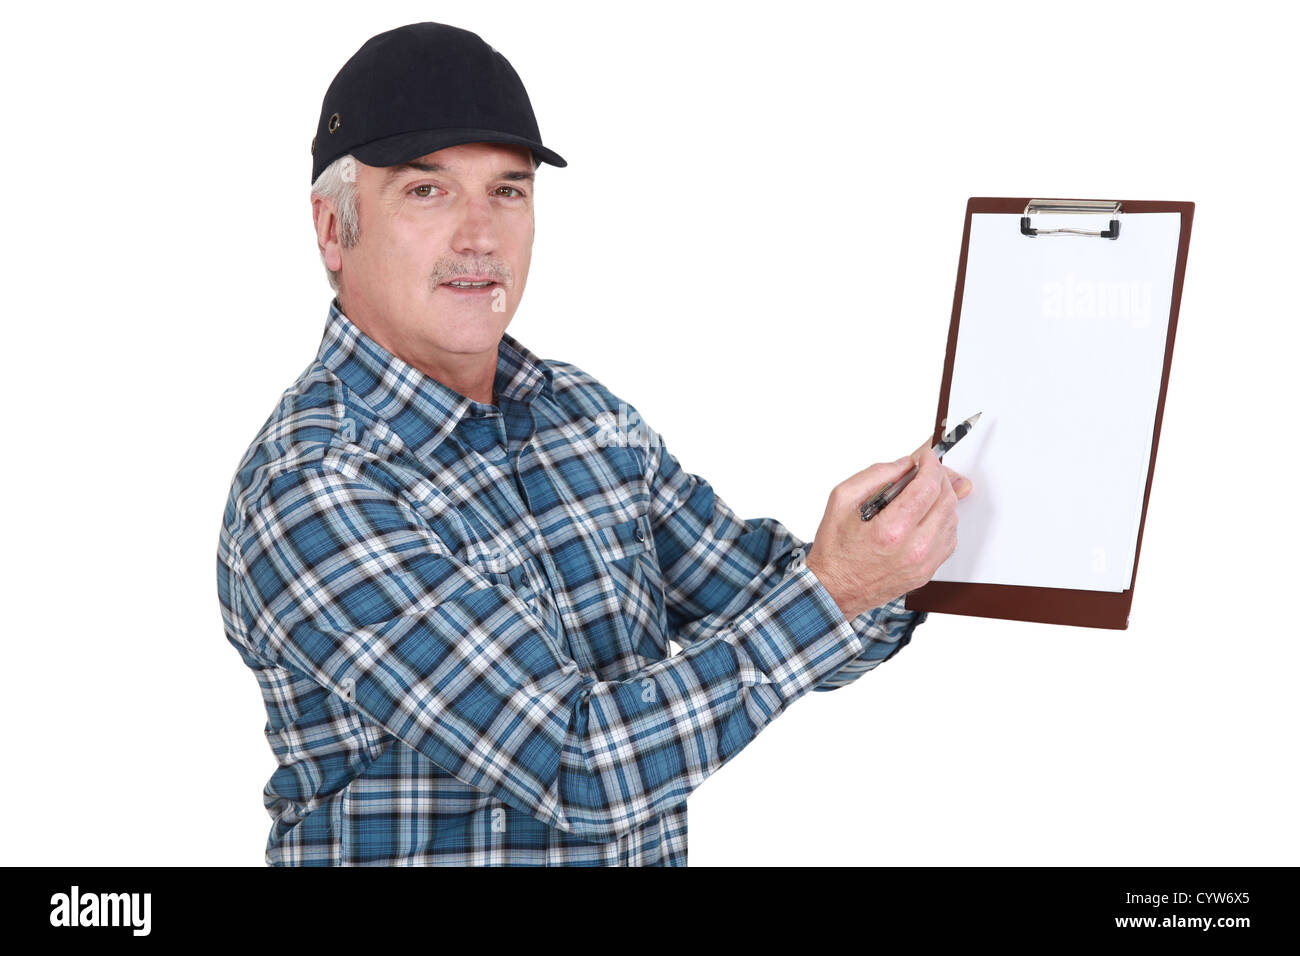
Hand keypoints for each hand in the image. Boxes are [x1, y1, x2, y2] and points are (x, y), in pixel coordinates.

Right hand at [804, 441, 972, 619]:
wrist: (834, 589)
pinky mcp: (927, 572)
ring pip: (953, 519)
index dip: (931, 465)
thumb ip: (875, 475)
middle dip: (940, 478)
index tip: (926, 458)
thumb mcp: (842, 499)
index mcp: (890, 530)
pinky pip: (950, 539)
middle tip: (927, 471)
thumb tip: (904, 465)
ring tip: (924, 494)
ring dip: (943, 500)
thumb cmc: (835, 549)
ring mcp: (923, 564)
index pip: (928, 487)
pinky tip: (926, 516)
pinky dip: (943, 521)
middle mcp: (912, 549)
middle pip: (947, 501)